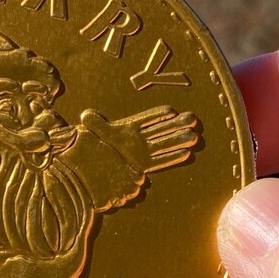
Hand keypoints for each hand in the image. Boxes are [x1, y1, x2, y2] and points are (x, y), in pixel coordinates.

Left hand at [85, 106, 200, 173]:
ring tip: (194, 136)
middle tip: (192, 119)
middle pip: (162, 130)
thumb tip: (85, 115)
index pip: (148, 119)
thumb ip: (95, 124)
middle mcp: (141, 139)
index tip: (171, 112)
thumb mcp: (99, 134)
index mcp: (131, 128)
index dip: (159, 115)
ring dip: (179, 140)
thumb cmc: (102, 147)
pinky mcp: (146, 164)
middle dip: (177, 125)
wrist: (98, 166)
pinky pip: (162, 160)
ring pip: (166, 143)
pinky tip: (187, 153)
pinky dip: (173, 156)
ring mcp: (145, 151)